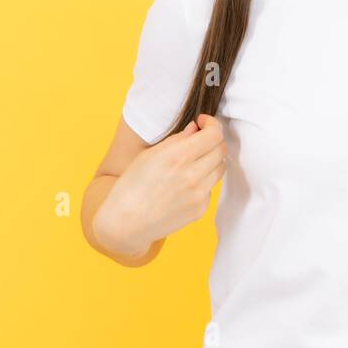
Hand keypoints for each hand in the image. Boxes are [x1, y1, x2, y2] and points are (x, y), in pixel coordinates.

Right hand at [99, 113, 227, 255]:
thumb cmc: (131, 186)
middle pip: (221, 150)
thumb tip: (196, 129)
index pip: (214, 135)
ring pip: (220, 168)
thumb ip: (177, 140)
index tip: (204, 123)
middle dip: (213, 140)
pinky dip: (203, 181)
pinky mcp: (201, 209)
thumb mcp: (148, 155)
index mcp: (177, 157)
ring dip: (211, 160)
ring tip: (193, 161)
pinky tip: (185, 184)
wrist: (126, 223)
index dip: (212, 125)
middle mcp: (192, 175)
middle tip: (201, 140)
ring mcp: (199, 194)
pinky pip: (210, 187)